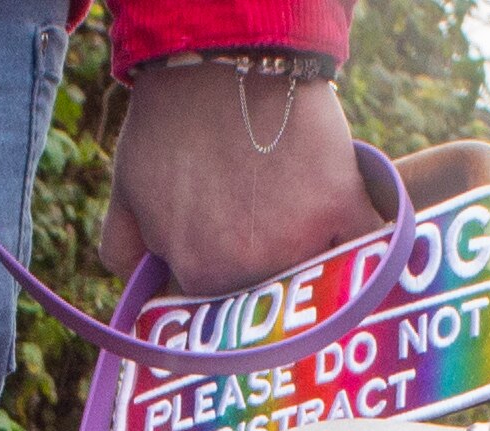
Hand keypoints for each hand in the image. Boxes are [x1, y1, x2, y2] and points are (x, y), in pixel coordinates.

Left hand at [99, 59, 383, 300]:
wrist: (220, 61)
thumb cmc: (168, 123)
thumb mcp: (126, 193)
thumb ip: (126, 251)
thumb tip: (142, 290)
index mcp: (198, 275)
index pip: (211, 309)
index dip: (214, 280)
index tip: (219, 255)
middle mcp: (250, 271)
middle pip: (264, 294)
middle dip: (258, 269)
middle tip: (254, 227)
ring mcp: (300, 242)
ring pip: (313, 275)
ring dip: (307, 257)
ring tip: (292, 219)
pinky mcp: (342, 206)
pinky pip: (363, 244)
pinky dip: (362, 242)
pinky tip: (351, 234)